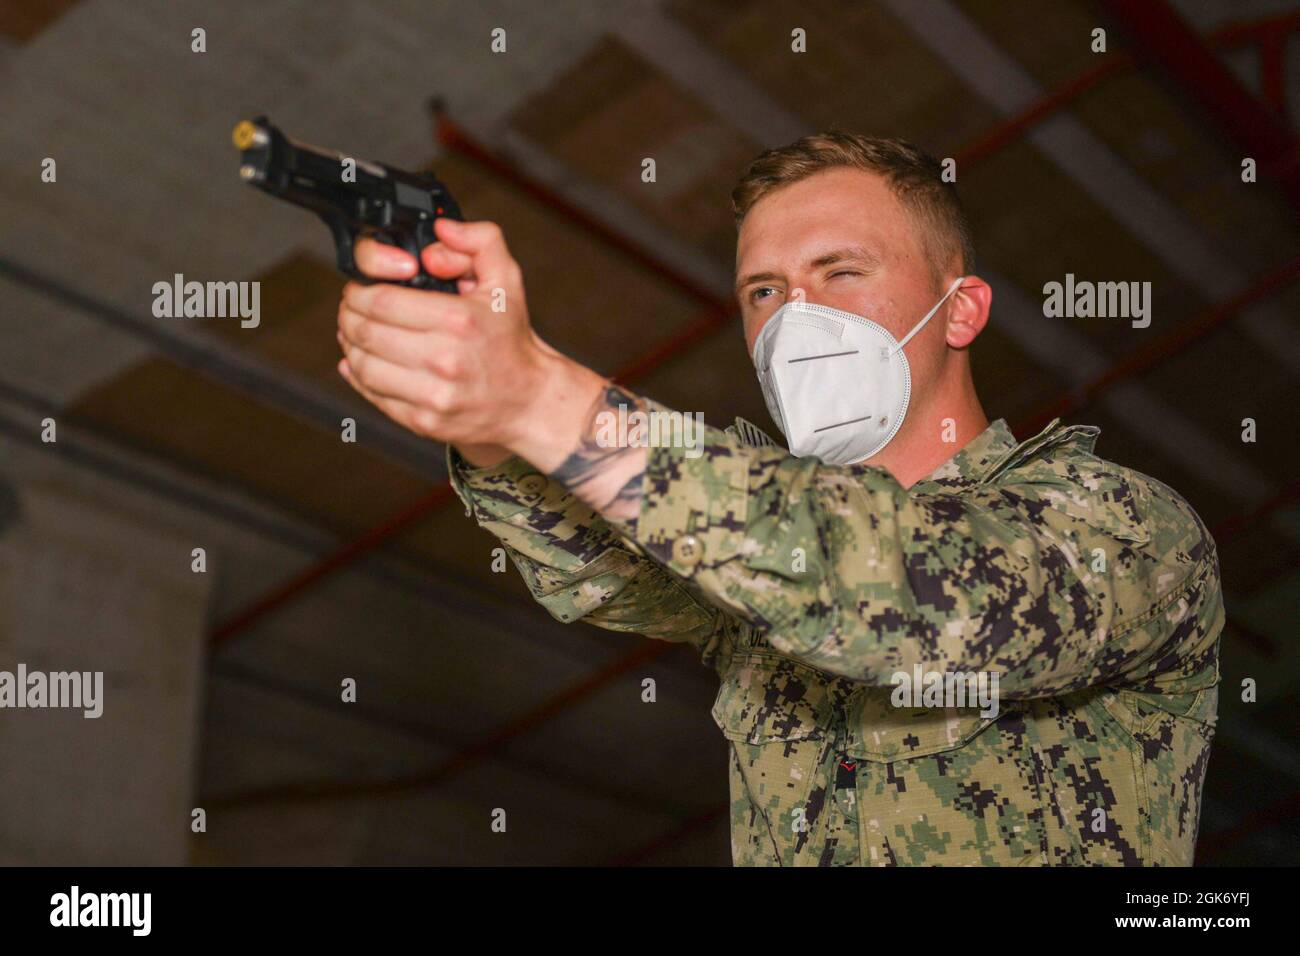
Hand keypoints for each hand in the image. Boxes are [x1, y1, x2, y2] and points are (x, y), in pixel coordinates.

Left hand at [336, 217, 552, 457]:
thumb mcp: (506, 281)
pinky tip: (362, 361)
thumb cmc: (512, 341)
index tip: (360, 288)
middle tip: (353, 307)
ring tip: (355, 332)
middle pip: (365, 332)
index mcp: (458, 321)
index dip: (360, 290)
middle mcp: (444, 360)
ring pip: (363, 365)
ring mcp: (432, 396)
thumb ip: (480, 241)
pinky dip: (359, 376)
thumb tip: (442, 228)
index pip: (381, 301)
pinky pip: (374, 395)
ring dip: (350, 344)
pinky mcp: (423, 422)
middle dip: (350, 314)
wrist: (528, 400)